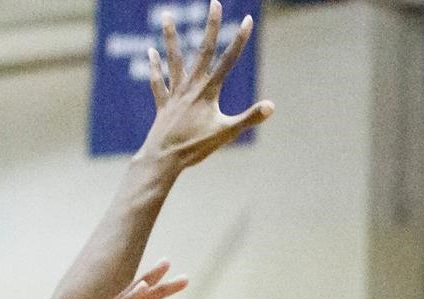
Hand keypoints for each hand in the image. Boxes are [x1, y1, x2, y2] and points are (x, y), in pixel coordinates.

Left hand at [142, 0, 274, 167]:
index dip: (239, 39)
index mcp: (208, 92)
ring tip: (166, 14)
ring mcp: (175, 93)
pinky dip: (155, 66)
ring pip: (174, 59)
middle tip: (214, 3)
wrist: (164, 158)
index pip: (228, 60)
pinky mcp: (163, 104)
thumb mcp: (227, 133)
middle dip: (210, 26)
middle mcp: (191, 86)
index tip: (247, 19)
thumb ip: (249, 118)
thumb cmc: (196, 147)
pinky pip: (157, 82)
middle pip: (202, 50)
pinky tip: (151, 51)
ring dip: (171, 37)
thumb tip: (272, 106)